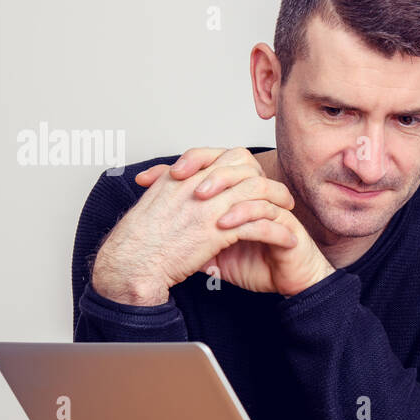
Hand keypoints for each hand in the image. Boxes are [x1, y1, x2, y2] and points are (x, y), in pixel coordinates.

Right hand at [92, 146, 302, 303]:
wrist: (131, 263)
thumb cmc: (138, 241)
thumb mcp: (154, 205)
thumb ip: (171, 191)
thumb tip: (181, 188)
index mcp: (180, 177)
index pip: (220, 156)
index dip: (241, 166)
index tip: (253, 179)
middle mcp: (195, 185)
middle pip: (242, 165)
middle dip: (265, 177)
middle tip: (278, 193)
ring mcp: (207, 206)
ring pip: (255, 189)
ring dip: (277, 198)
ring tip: (288, 210)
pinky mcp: (217, 231)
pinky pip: (257, 222)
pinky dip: (275, 229)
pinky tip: (285, 237)